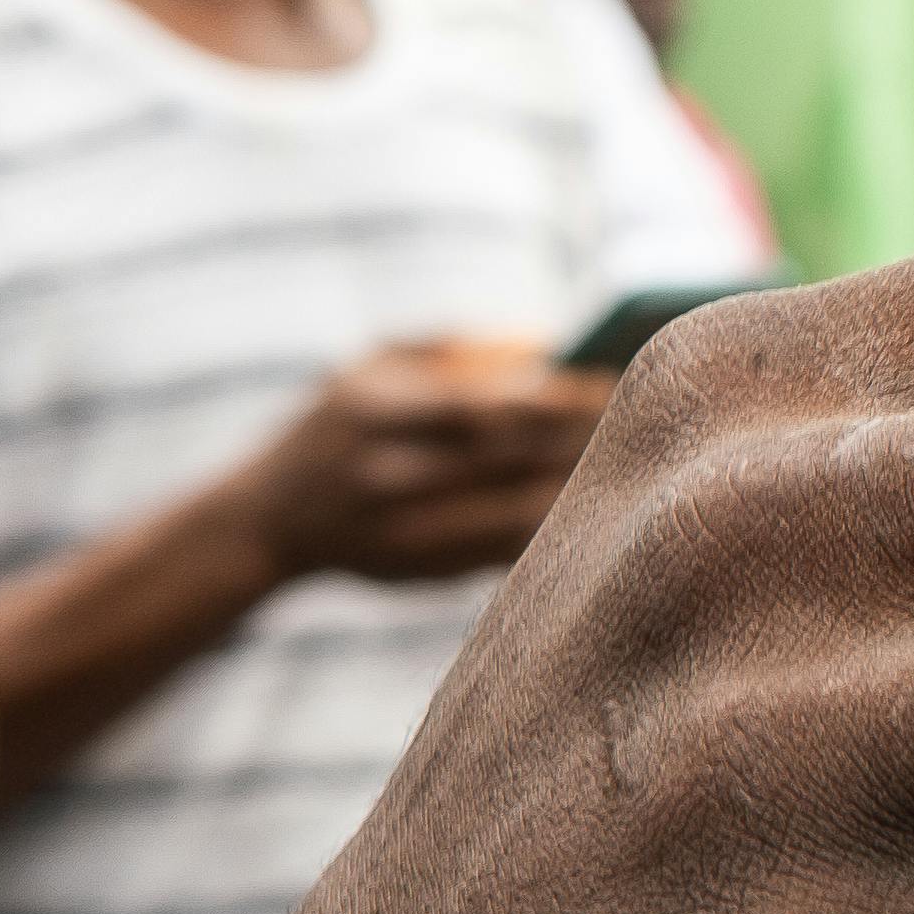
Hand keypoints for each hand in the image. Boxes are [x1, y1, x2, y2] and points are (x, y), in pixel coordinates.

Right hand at [233, 342, 603, 586]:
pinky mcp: (424, 573)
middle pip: (509, 460)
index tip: (610, 383)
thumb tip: (554, 340)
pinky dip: (557, 530)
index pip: (483, 405)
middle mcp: (386, 473)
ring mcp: (402, 530)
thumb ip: (458, 347)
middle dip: (583, 438)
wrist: (264, 522)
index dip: (555, 398)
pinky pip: (508, 554)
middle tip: (649, 417)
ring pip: (518, 513)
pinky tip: (600, 509)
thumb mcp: (374, 364)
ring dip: (583, 488)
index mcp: (376, 410)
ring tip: (636, 460)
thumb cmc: (338, 421)